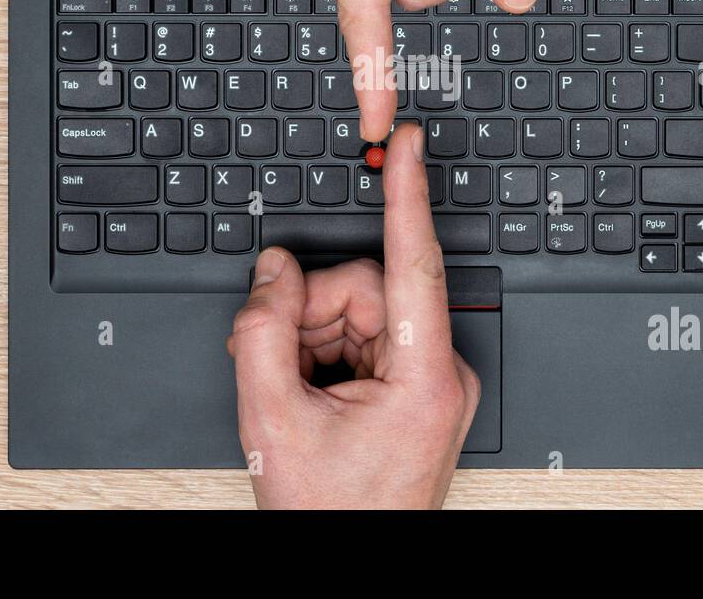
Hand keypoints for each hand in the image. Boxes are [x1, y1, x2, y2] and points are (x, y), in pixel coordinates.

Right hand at [227, 124, 479, 508]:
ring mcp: (430, 379)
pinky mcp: (415, 385)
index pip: (415, 263)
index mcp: (425, 379)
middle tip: (270, 357)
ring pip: (358, 312)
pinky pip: (362, 337)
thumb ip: (262, 330)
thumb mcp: (271, 420)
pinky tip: (307, 389)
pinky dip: (322, 353)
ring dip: (309, 338)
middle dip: (308, 313)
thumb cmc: (328, 514)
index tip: (405, 144)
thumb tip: (273, 270)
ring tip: (290, 389)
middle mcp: (440, 372)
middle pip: (367, 289)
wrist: (349, 560)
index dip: (407, 195)